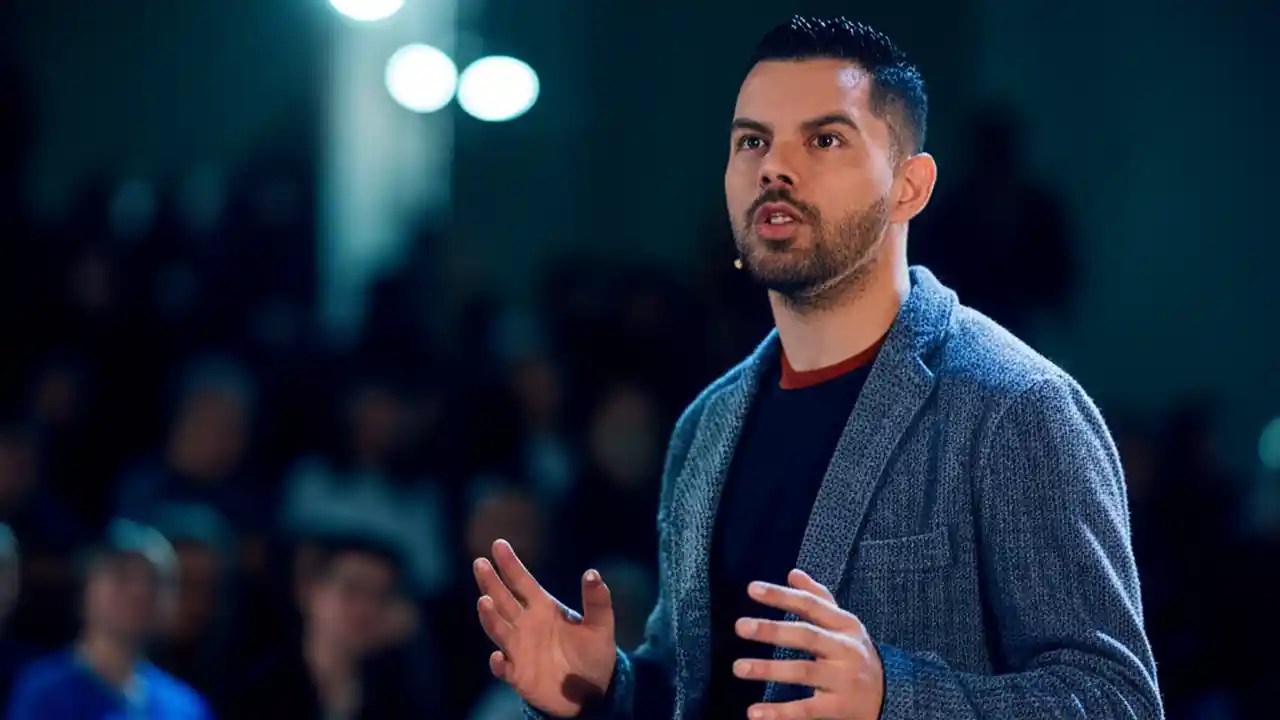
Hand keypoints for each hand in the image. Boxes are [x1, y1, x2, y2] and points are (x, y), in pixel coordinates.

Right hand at [474, 539, 617, 717]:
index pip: (522, 582)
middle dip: (491, 582)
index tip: (498, 544)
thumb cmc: (593, 653)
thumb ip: (598, 601)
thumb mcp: (601, 625)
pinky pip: (504, 668)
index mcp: (543, 608)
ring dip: (490, 617)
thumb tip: (593, 573)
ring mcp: (519, 649)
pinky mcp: (518, 675)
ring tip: (484, 601)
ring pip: (498, 629)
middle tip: (480, 563)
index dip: (510, 564)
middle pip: (503, 600)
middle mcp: (526, 625)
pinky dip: (499, 663)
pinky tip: (498, 657)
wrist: (591, 691)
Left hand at [733, 569, 883, 719]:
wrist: (892, 696)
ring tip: (739, 667)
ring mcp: (844, 680)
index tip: (752, 589)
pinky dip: (779, 712)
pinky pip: (806, 710)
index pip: (811, 605)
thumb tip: (792, 573)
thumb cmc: (855, 654)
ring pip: (803, 672)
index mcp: (845, 625)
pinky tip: (754, 713)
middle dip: (773, 630)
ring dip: (769, 669)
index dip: (782, 596)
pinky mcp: (839, 708)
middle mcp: (846, 649)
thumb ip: (818, 599)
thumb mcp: (843, 624)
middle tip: (740, 626)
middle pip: (807, 636)